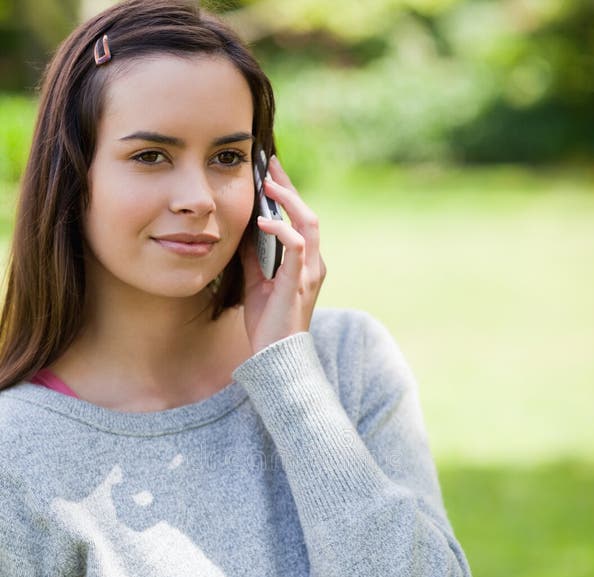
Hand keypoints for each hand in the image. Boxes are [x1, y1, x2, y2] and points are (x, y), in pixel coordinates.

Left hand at [238, 156, 326, 355]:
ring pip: (308, 224)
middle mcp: (313, 264)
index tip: (269, 170)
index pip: (300, 220)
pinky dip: (282, 230)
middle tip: (269, 165)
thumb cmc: (267, 324)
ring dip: (288, 200)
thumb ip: (253, 257)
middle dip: (288, 187)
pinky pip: (297, 247)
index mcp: (305, 263)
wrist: (276, 357)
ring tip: (268, 183)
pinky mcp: (299, 283)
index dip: (287, 193)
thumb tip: (243, 230)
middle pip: (307, 214)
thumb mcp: (255, 282)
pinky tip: (263, 221)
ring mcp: (309, 273)